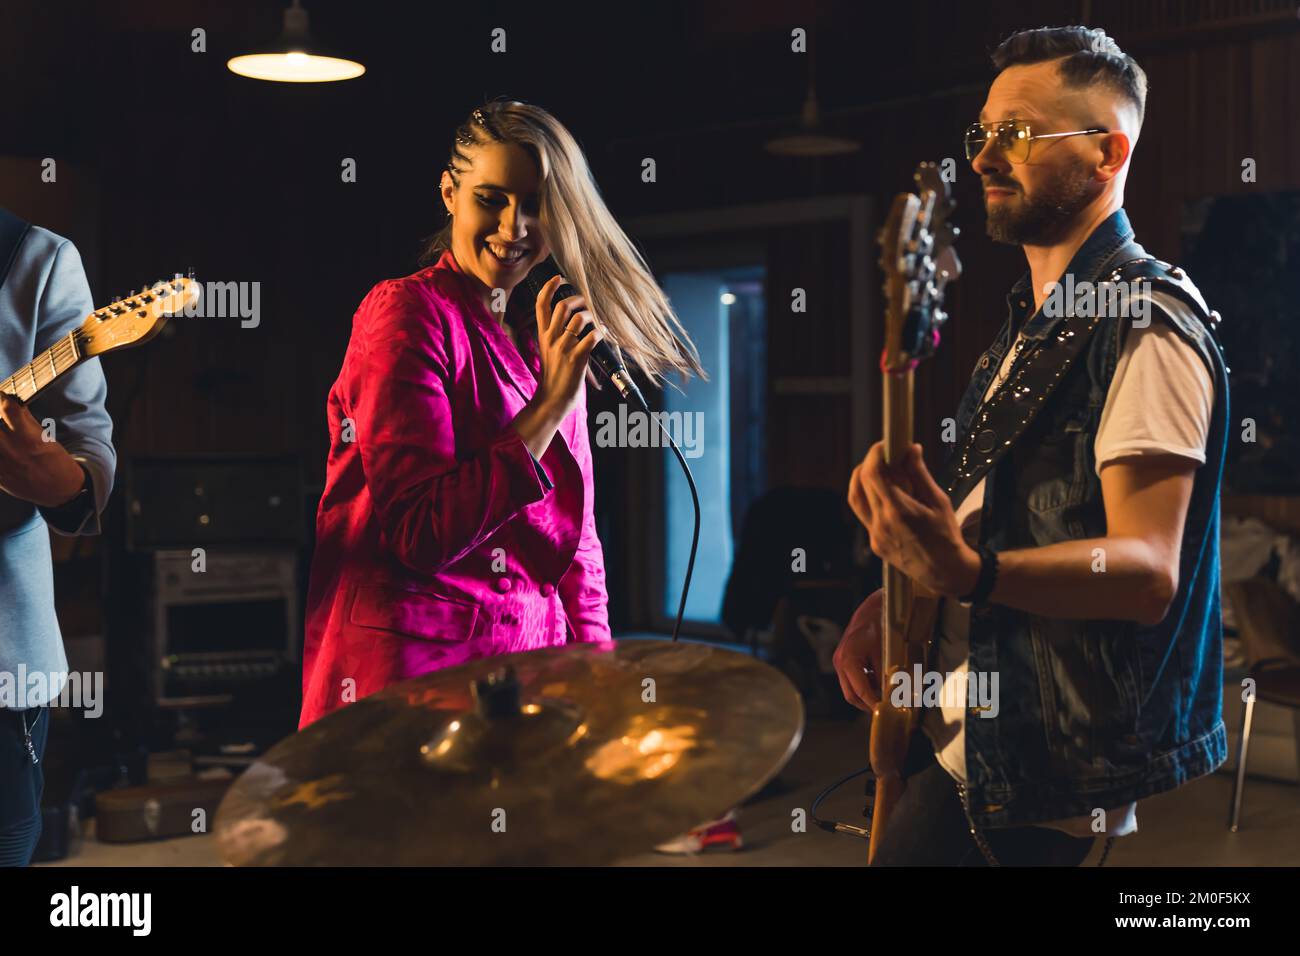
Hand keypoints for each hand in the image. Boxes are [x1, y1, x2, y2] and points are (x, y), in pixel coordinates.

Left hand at [0, 393, 84, 507]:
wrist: (60, 491)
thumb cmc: (55, 461)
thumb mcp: (46, 439)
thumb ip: (25, 421)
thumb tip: (9, 402)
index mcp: (31, 439)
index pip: (8, 409)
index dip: (1, 397)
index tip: (0, 395)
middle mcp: (15, 451)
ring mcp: (4, 466)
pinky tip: (1, 446)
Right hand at [530, 273, 603, 421]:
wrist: (550, 400)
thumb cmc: (553, 377)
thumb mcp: (547, 351)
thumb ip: (555, 335)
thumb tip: (575, 320)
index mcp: (542, 335)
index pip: (541, 304)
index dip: (549, 288)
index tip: (559, 278)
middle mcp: (551, 338)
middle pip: (563, 306)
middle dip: (579, 299)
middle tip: (587, 303)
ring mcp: (563, 348)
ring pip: (579, 319)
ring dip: (592, 316)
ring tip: (597, 322)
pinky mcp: (576, 359)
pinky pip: (592, 337)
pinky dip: (600, 332)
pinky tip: (603, 334)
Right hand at [833, 589, 882, 710]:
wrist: (873, 608)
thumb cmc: (880, 626)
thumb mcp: (885, 653)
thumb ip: (885, 676)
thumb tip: (891, 696)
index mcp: (848, 660)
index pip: (860, 691)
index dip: (873, 704)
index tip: (884, 712)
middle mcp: (840, 662)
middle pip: (851, 695)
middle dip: (867, 704)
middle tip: (885, 708)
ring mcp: (840, 661)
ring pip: (851, 688)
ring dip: (867, 694)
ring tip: (885, 693)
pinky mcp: (844, 659)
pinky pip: (853, 679)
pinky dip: (865, 684)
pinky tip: (879, 680)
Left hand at [848, 441, 979, 597]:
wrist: (946, 571)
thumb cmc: (947, 536)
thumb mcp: (938, 501)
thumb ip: (920, 474)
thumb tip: (911, 449)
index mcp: (898, 511)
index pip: (872, 474)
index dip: (875, 454)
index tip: (885, 445)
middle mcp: (881, 523)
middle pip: (860, 483)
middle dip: (870, 463)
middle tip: (885, 456)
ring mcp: (875, 535)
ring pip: (855, 499)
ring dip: (862, 480)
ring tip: (880, 471)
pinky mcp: (874, 543)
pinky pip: (864, 514)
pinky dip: (870, 498)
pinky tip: (886, 494)